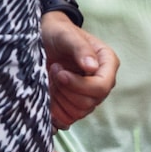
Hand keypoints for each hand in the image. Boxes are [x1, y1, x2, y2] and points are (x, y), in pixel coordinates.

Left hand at [43, 13, 116, 128]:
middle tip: (54, 70)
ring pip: (78, 113)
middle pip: (89, 102)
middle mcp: (101, 81)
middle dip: (66, 90)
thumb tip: (92, 67)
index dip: (79, 85)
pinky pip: (68, 118)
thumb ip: (80, 48)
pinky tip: (48, 94)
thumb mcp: (66, 35)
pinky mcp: (74, 104)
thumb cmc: (58, 33)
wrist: (44, 38)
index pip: (102, 87)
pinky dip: (55, 110)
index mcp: (107, 63)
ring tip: (52, 78)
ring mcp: (89, 95)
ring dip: (59, 98)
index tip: (60, 73)